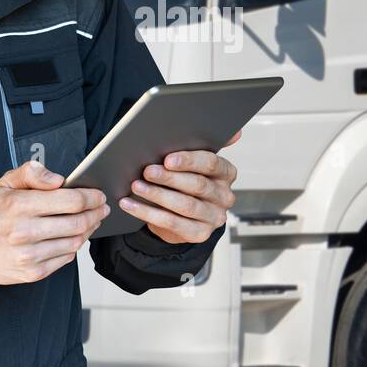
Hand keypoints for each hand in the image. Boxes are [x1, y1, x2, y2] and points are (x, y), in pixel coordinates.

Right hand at [0, 160, 108, 285]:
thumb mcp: (3, 184)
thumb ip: (31, 173)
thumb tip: (59, 179)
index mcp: (18, 206)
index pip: (70, 200)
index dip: (91, 197)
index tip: (98, 194)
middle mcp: (24, 232)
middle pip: (78, 222)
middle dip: (96, 213)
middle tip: (102, 208)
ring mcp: (29, 255)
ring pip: (75, 241)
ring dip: (89, 229)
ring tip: (92, 220)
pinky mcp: (33, 273)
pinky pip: (66, 258)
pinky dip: (75, 246)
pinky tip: (75, 236)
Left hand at [118, 129, 241, 245]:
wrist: (182, 213)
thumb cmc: (185, 179)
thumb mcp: (193, 161)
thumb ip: (204, 144)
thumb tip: (236, 132)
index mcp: (227, 173)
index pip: (211, 164)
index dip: (189, 161)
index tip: (167, 159)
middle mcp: (225, 196)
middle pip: (197, 185)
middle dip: (169, 177)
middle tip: (147, 171)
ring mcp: (214, 217)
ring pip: (184, 205)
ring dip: (157, 195)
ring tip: (137, 186)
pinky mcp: (200, 234)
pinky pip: (171, 223)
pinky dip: (147, 213)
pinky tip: (130, 204)